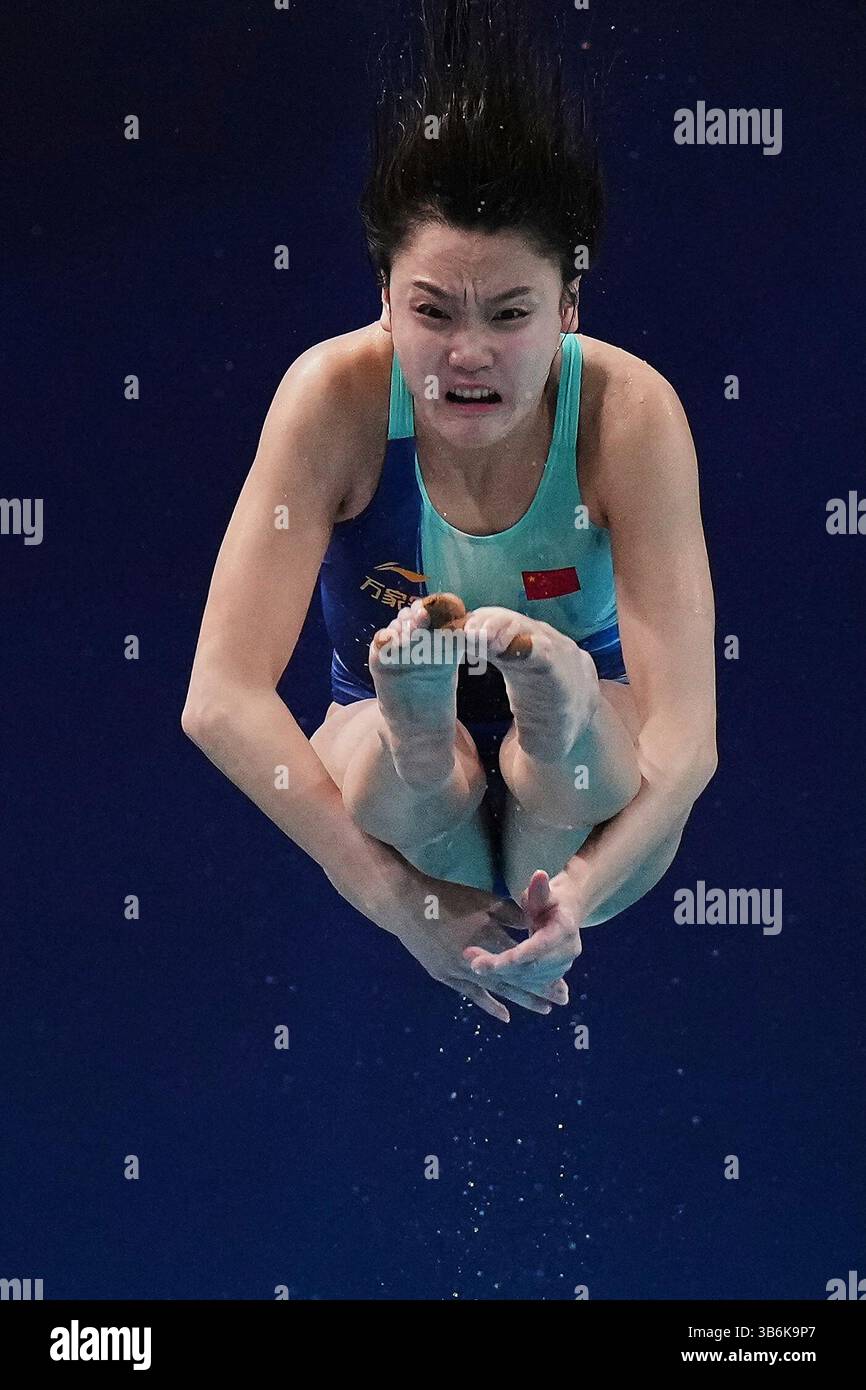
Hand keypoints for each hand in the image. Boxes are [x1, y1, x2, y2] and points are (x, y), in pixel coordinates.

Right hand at [383, 874, 569, 1021]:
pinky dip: (489, 1004)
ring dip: (521, 1000)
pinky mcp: (444, 976)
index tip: (563, 983)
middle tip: (563, 1001)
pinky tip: (505, 1016)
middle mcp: (476, 961)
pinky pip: (471, 994)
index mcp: (488, 939)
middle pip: (514, 980)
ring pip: (497, 990)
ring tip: (544, 1010)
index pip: (523, 962)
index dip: (544, 974)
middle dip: (539, 991)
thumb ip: (511, 914)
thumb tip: (535, 925)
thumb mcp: (484, 901)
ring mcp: (459, 971)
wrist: (405, 905)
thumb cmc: (447, 897)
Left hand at [462, 867, 585, 988]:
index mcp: (564, 929)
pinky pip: (532, 984)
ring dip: (503, 976)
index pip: (537, 948)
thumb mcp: (543, 891)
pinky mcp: (557, 973)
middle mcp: (567, 951)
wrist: (568, 910)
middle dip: (502, 969)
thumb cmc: (550, 898)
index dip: (514, 958)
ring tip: (475, 964)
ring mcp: (564, 965)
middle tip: (473, 963)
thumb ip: (539, 888)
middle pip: (531, 968)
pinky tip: (490, 973)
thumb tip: (539, 874)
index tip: (492, 963)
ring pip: (530, 980)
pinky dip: (512, 981)